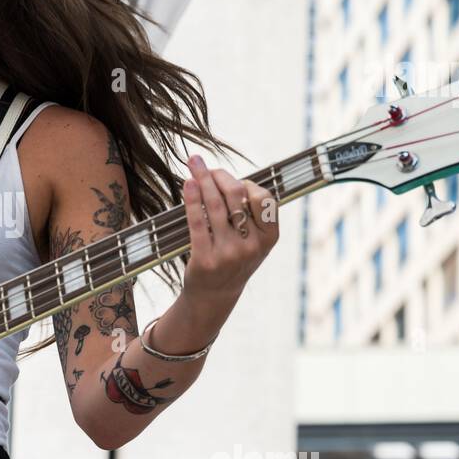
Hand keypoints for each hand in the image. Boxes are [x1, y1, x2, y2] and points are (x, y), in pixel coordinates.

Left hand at [179, 154, 279, 308]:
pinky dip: (192, 199)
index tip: (232, 180)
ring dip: (203, 178)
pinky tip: (189, 184)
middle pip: (236, 196)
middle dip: (219, 175)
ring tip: (194, 163)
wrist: (215, 294)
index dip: (247, 183)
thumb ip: (250, 213)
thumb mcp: (254, 241)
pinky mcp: (206, 258)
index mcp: (269, 238)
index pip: (264, 198)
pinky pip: (197, 222)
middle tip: (205, 167)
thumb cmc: (234, 258)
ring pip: (215, 205)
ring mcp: (229, 253)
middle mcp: (252, 246)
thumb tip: (227, 176)